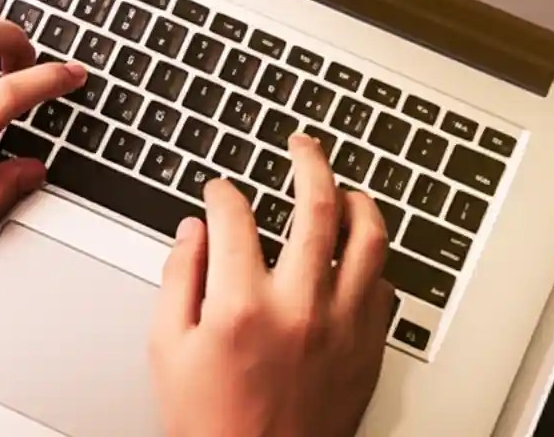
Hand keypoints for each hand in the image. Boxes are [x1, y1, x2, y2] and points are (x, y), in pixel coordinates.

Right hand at [149, 133, 393, 436]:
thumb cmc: (212, 425)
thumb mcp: (168, 351)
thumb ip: (179, 280)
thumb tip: (193, 232)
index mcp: (242, 305)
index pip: (236, 216)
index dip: (223, 192)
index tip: (219, 190)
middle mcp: (300, 307)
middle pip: (317, 205)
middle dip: (308, 160)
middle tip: (302, 145)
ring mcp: (342, 326)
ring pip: (368, 239)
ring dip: (358, 201)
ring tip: (345, 188)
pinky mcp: (367, 349)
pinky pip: (384, 287)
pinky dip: (372, 262)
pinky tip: (356, 256)